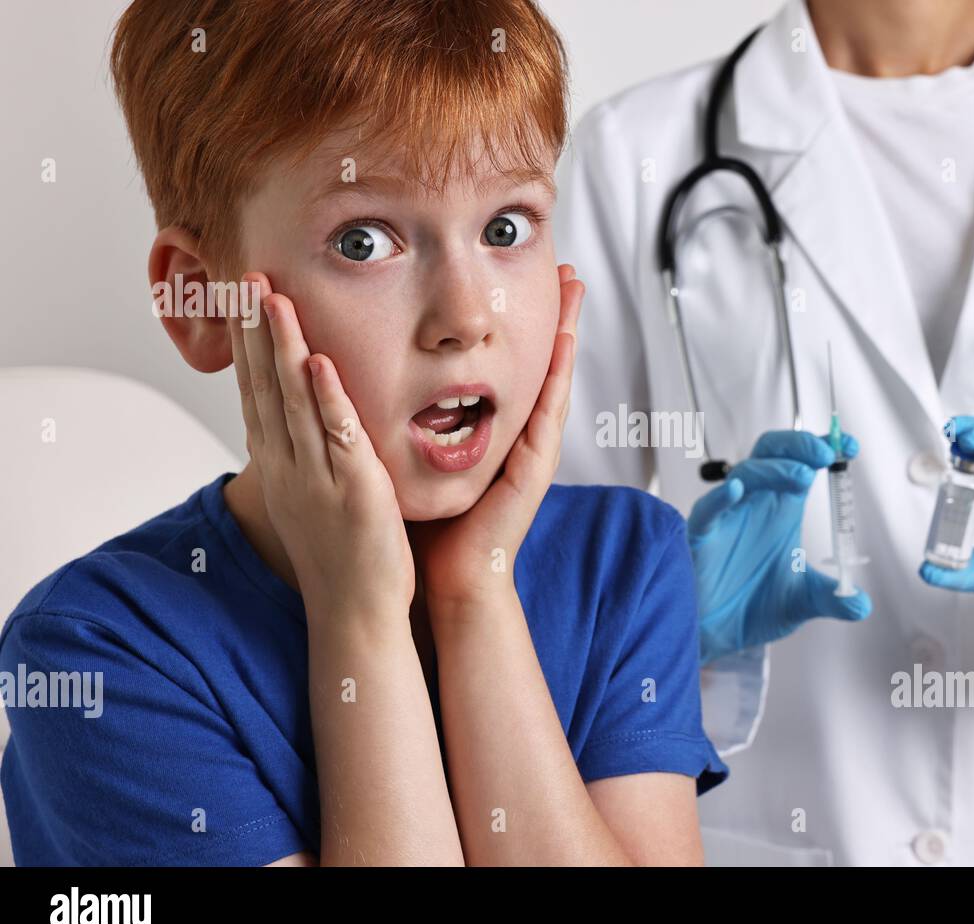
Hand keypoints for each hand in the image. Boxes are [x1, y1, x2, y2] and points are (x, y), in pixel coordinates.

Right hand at [230, 272, 413, 616]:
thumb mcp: (314, 498)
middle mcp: (288, 468)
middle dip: (254, 331)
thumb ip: (310, 456)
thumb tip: (304, 424)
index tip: (242, 300)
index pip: (256, 394)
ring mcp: (316, 479)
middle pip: (264, 388)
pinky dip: (325, 399)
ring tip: (272, 299)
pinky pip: (335, 438)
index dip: (248, 346)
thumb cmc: (344, 557)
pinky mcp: (352, 492)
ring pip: (292, 403)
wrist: (356, 614)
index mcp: (281, 467)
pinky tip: (317, 362)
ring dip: (281, 349)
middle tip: (245, 278)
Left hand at [409, 264, 583, 608]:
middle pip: (538, 361)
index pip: (505, 365)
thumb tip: (372, 382)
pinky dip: (560, 374)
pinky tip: (565, 341)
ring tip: (575, 287)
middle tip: (564, 266)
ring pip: (552, 376)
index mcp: (489, 430)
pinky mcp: (535, 467)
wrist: (449, 579)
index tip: (517, 277)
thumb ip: (408, 423)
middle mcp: (516, 434)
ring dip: (566, 330)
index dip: (513, 323)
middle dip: (552, 313)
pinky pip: (550, 411)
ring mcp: (532, 449)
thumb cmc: (430, 526)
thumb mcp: (417, 458)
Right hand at [689, 430, 871, 665]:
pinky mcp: (702, 536)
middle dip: (798, 445)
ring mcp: (728, 517)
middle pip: (771, 452)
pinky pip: (708, 510)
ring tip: (803, 476)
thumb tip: (861, 604)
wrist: (720, 637)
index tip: (850, 446)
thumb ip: (833, 597)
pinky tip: (736, 490)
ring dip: (774, 469)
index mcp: (783, 508)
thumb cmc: (755, 605)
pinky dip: (720, 497)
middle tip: (825, 453)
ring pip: (745, 473)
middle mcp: (756, 504)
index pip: (802, 462)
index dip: (823, 447)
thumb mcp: (804, 600)